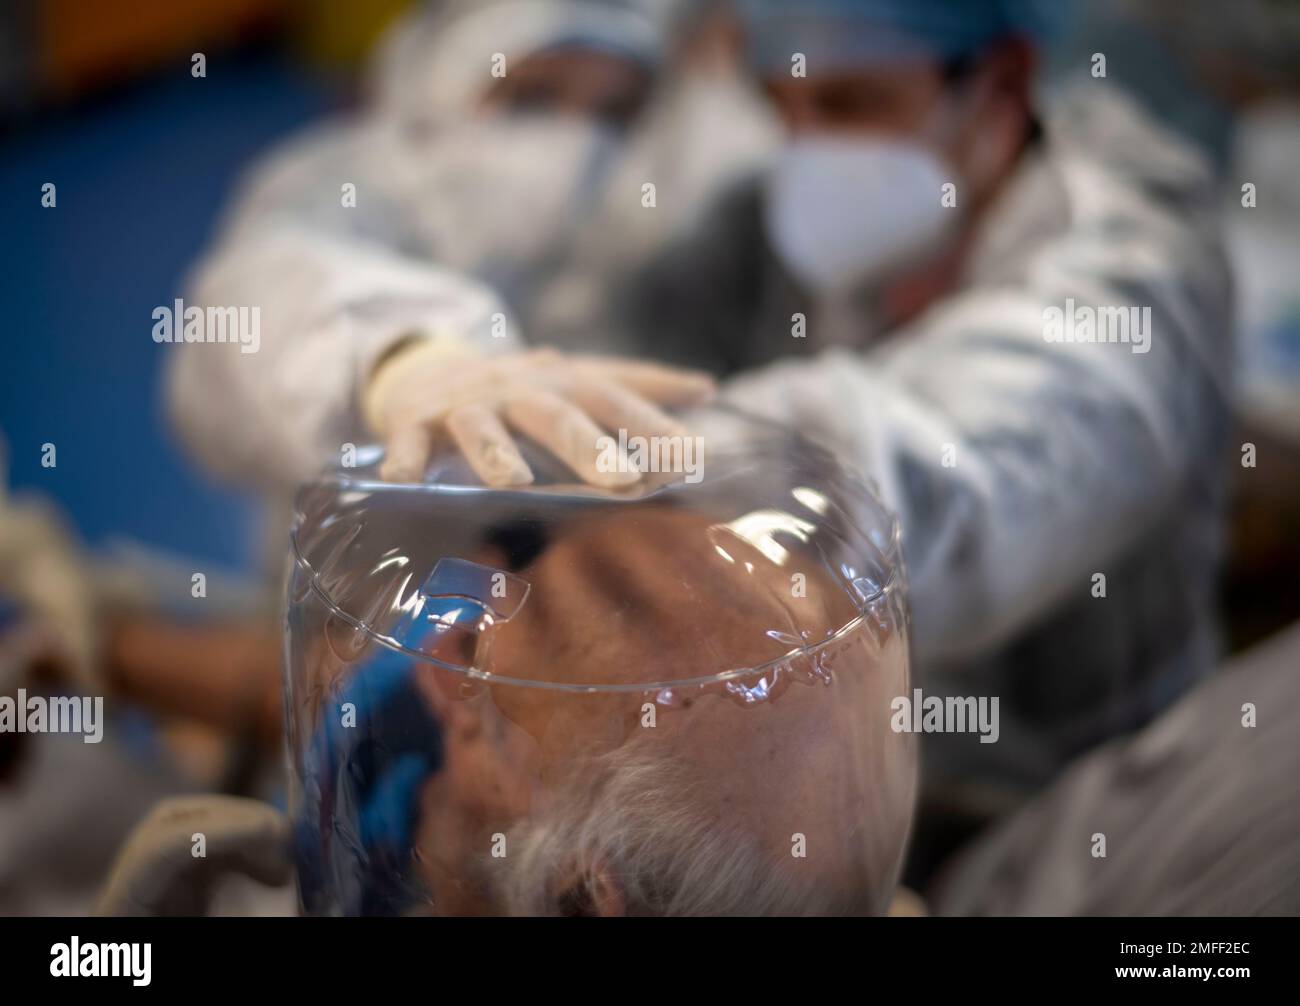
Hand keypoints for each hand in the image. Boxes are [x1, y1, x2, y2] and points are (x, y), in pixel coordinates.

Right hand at [365, 343, 713, 485]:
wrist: (428, 374)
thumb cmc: (520, 393)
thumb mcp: (577, 383)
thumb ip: (639, 388)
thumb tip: (707, 388)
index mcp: (563, 383)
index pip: (615, 400)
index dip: (653, 426)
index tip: (694, 456)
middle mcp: (518, 389)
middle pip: (555, 414)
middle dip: (588, 446)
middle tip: (623, 480)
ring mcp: (464, 405)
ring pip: (479, 425)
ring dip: (495, 451)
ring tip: (513, 482)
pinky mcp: (415, 423)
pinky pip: (407, 441)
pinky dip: (404, 458)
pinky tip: (402, 480)